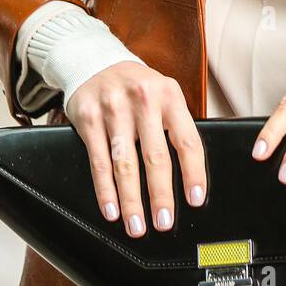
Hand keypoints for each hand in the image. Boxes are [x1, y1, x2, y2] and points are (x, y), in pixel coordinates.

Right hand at [67, 62, 207, 237]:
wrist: (94, 60)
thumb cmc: (137, 87)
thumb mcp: (163, 94)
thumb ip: (175, 126)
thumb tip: (191, 175)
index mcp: (169, 95)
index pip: (186, 140)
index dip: (193, 172)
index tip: (196, 200)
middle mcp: (143, 99)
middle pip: (155, 156)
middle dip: (160, 194)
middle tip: (164, 222)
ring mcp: (113, 108)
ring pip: (124, 163)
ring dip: (131, 200)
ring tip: (137, 226)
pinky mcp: (88, 117)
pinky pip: (99, 160)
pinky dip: (105, 190)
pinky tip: (112, 209)